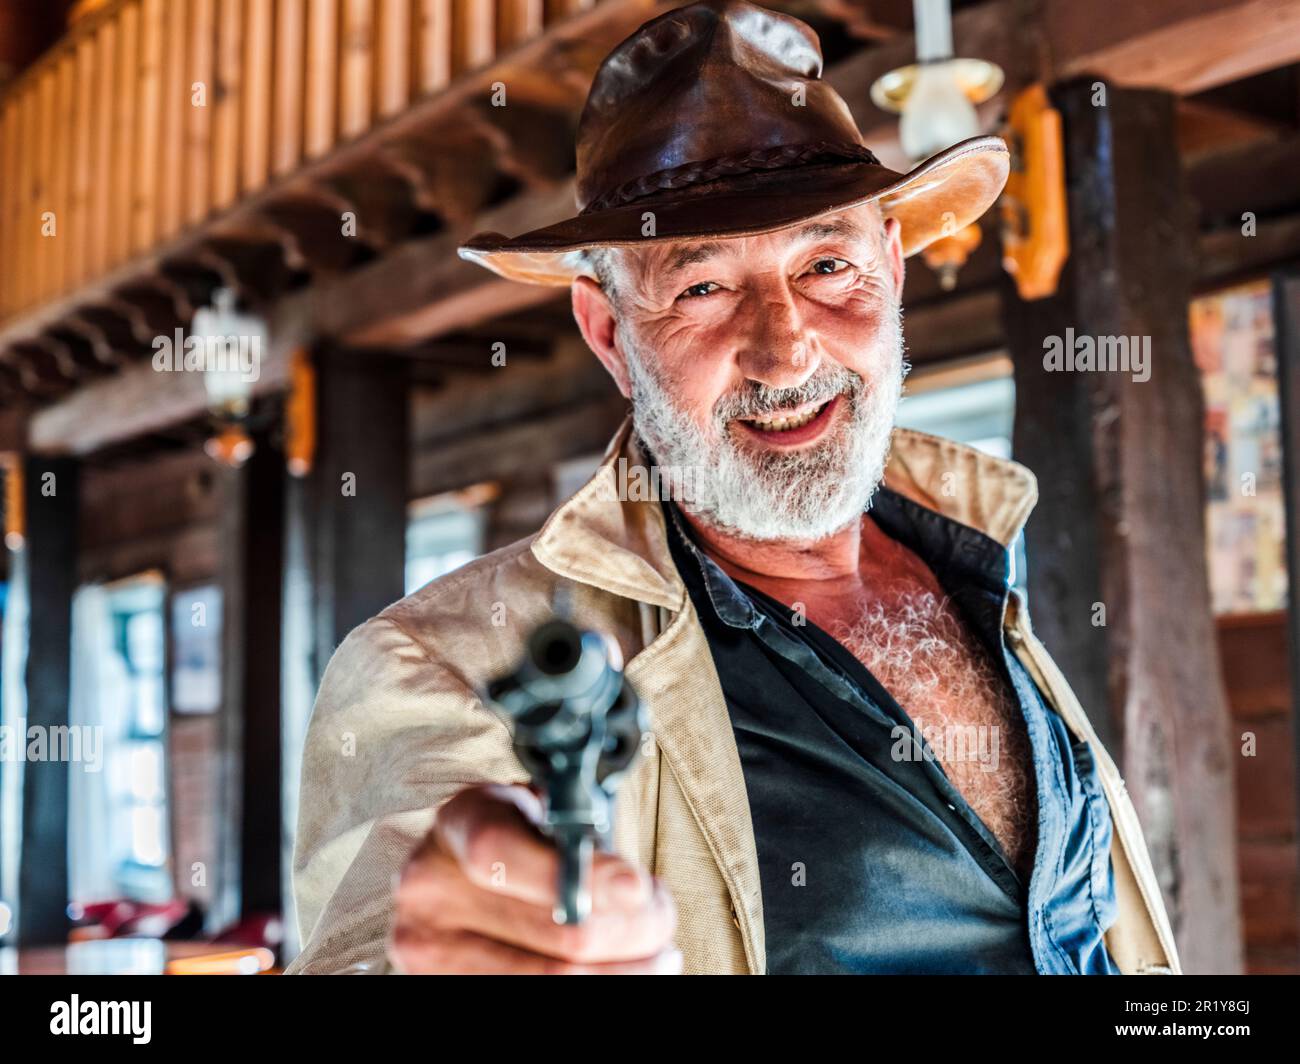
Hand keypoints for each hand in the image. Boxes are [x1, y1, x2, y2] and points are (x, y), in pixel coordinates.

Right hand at [389, 783, 680, 973]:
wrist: (464, 873)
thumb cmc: (522, 834)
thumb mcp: (543, 811)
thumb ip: (579, 840)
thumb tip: (631, 891)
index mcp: (457, 823)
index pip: (502, 852)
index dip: (579, 874)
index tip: (638, 887)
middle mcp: (429, 888)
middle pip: (556, 933)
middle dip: (634, 929)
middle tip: (662, 917)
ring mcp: (429, 950)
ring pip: (557, 980)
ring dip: (627, 968)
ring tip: (653, 951)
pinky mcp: (441, 986)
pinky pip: (540, 999)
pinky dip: (602, 983)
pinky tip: (621, 968)